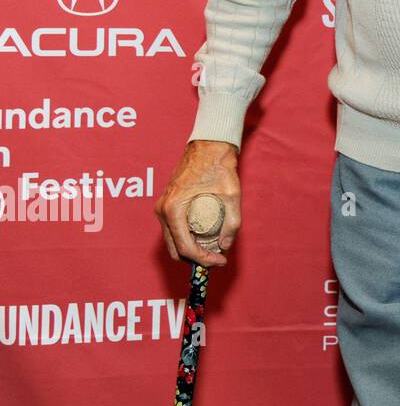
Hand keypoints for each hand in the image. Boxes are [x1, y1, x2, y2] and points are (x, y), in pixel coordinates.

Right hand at [155, 140, 241, 266]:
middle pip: (175, 248)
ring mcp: (162, 207)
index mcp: (174, 209)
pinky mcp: (167, 204)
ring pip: (173, 240)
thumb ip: (232, 222)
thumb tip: (225, 245)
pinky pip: (174, 229)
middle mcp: (163, 210)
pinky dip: (187, 238)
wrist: (209, 144)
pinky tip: (206, 237)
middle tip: (218, 258)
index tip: (221, 260)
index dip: (203, 259)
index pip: (185, 247)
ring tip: (214, 249)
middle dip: (196, 258)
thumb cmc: (219, 165)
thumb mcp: (232, 194)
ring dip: (191, 249)